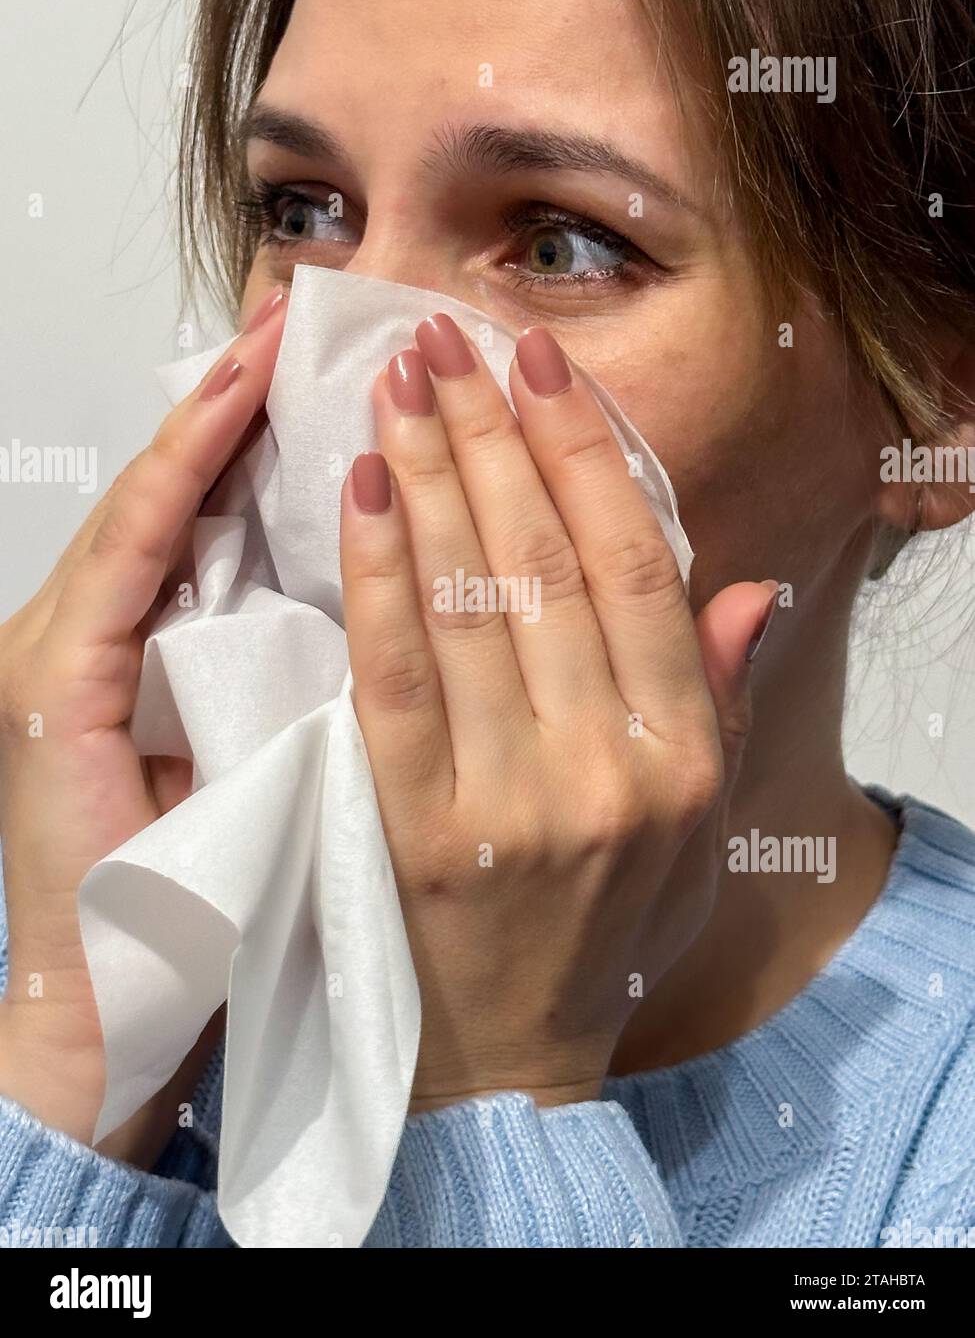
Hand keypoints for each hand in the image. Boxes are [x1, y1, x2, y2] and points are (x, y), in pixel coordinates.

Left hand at [0, 286, 287, 1159]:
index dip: (202, 432)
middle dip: (207, 405)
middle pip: (136, 498)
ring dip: (211, 441)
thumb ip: (187, 694)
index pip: (138, 520)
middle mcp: (48, 642)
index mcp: (54, 668)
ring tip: (277, 367)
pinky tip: (260, 463)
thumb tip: (263, 602)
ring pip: (147, 522)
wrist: (99, 1005)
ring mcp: (68, 652)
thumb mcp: (162, 799)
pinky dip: (205, 504)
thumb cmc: (135, 922)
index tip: (263, 355)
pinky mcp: (97, 671)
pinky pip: (157, 568)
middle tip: (281, 323)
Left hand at [340, 315, 776, 1112]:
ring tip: (395, 387)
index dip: (585, 450)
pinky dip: (377, 572)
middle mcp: (608, 767)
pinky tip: (363, 491)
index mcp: (683, 752)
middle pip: (543, 561)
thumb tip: (745, 584)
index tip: (538, 365)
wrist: (509, 1053)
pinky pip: (393, 673)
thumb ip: (718, 697)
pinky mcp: (416, 825)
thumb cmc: (600, 926)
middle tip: (442, 341)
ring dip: (430, 475)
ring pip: (468, 599)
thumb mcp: (695, 825)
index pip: (635, 563)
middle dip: (489, 433)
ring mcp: (509, 798)